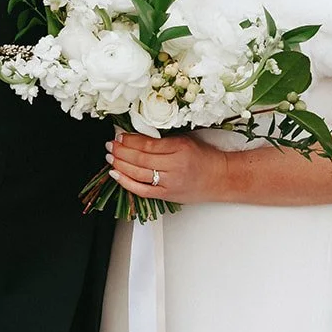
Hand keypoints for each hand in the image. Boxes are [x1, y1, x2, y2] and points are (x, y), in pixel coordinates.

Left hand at [107, 133, 228, 204]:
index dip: (130, 140)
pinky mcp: (168, 196)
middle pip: (140, 159)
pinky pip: (142, 190)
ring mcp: (170, 183)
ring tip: (110, 158)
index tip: (119, 136)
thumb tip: (136, 137)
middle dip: (121, 152)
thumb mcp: (186, 141)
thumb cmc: (206, 158)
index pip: (148, 144)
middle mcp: (174, 166)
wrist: (221, 178)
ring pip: (138, 174)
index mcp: (179, 148)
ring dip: (120, 165)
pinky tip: (116, 175)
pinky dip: (127, 183)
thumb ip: (163, 140)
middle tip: (110, 145)